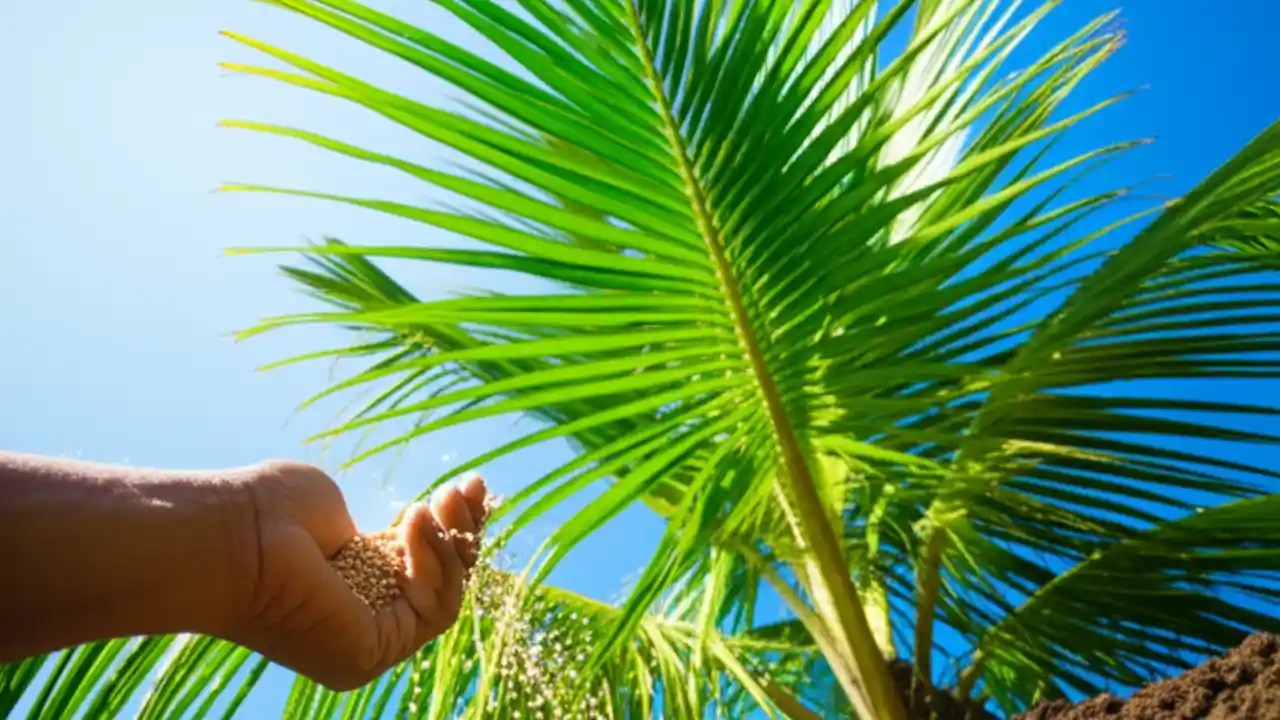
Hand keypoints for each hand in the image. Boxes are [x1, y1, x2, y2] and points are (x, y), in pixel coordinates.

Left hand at [224, 461, 488, 689]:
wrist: (231, 535)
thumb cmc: (266, 512)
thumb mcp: (334, 511)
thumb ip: (374, 531)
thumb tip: (413, 530)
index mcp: (351, 586)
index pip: (420, 564)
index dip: (450, 525)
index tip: (468, 484)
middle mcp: (361, 621)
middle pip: (443, 582)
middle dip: (463, 530)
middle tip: (471, 485)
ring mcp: (368, 643)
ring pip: (446, 597)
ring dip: (453, 542)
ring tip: (441, 498)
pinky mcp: (372, 653)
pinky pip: (434, 610)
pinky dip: (435, 562)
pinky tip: (414, 521)